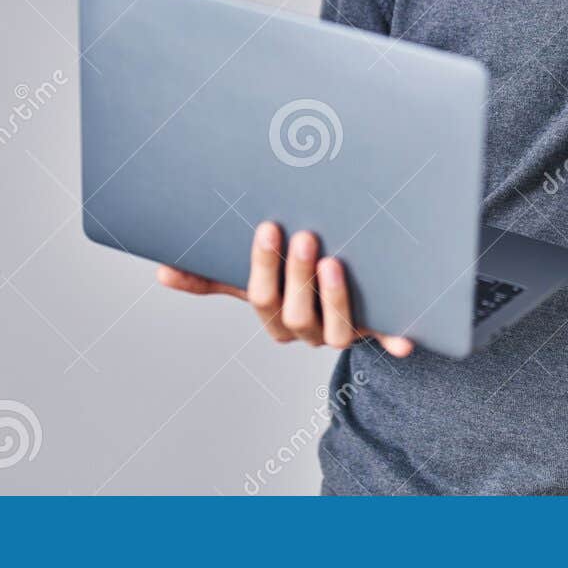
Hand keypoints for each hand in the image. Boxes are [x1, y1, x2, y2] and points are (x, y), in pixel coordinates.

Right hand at [155, 221, 413, 356]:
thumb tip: (160, 270)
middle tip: (302, 235)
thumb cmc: (293, 281)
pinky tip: (407, 338)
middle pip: (295, 316)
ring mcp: (343, 333)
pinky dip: (396, 340)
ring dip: (334, 298)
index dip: (263, 266)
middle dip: (296, 276)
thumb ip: (212, 275)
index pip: (261, 298)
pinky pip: (387, 341)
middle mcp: (307, 330)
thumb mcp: (254, 276)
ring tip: (334, 261)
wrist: (353, 294)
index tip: (268, 226)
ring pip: (334, 332)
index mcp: (275, 315)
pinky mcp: (378, 332)